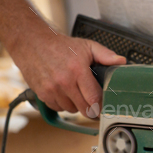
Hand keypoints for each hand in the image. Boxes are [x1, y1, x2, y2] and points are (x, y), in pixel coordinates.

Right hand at [8, 30, 125, 117]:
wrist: (31, 42)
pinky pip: (59, 108)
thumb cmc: (60, 45)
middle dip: (92, 109)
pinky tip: (65, 93)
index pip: (94, 99)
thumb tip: (121, 62)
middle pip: (85, 109)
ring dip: (77, 106)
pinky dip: (64, 105)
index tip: (105, 106)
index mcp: (78, 71)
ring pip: (72, 110)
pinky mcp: (42, 94)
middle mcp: (64, 82)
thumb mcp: (86, 46)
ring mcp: (52, 89)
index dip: (102, 105)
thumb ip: (106, 55)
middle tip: (94, 103)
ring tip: (77, 93)